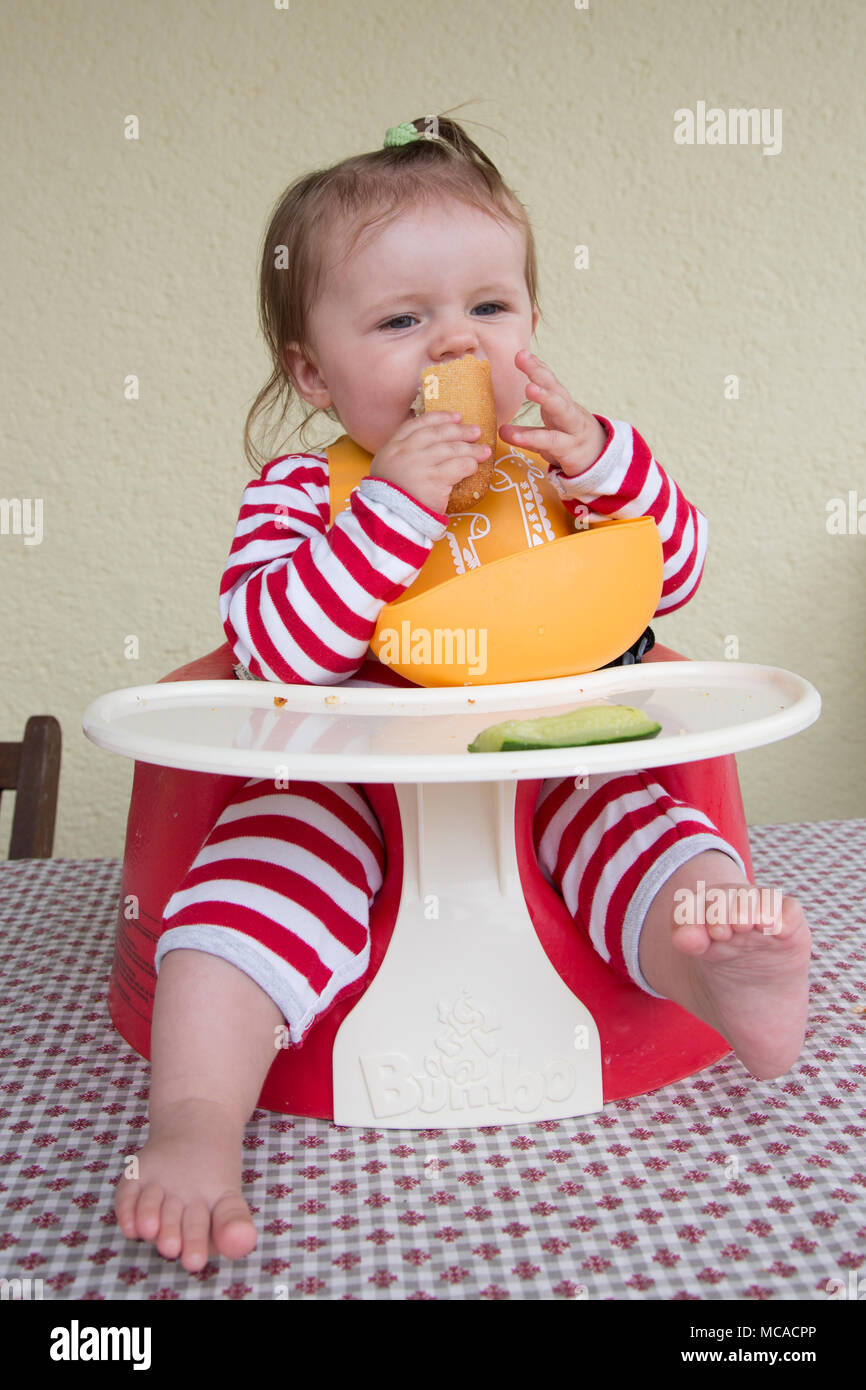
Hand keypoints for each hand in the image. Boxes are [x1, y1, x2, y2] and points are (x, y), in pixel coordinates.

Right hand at [369, 412, 490, 515]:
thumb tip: (432, 442)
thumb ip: (404, 454)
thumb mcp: (388, 469)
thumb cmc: (392, 499)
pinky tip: (475, 467)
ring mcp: (420, 465)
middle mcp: (406, 452)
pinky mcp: (434, 481)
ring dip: (471, 449)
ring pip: (451, 449)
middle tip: (476, 432)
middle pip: (437, 434)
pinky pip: (458, 467)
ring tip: (484, 451)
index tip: (456, 416)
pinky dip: (469, 464)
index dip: (439, 418)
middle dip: (459, 430)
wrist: (390, 521)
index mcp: (392, 447)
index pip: (417, 424)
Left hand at [498, 349, 607, 475]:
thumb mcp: (549, 435)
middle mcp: (569, 412)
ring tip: (529, 388)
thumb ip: (527, 431)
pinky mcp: (571, 449)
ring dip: (546, 398)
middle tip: (521, 357)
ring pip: (561, 410)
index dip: (536, 366)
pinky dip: (533, 438)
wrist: (599, 463)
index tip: (521, 354)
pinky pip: (552, 442)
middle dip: (539, 372)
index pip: (549, 381)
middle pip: (556, 388)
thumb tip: (501, 429)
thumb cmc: (570, 444)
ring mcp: (572, 430)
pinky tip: (515, 436)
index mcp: (561, 404)